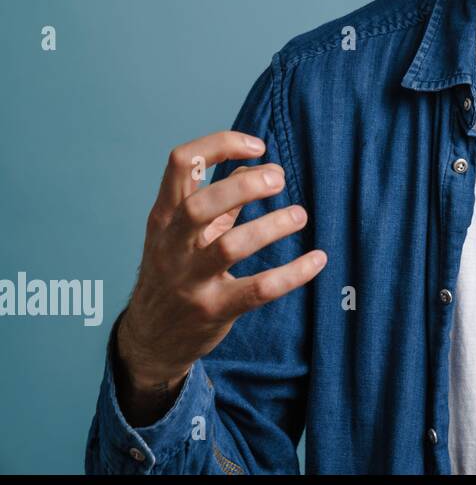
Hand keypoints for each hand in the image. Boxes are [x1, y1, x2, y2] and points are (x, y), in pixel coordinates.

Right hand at [116, 131, 325, 417]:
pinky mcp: (213, 310)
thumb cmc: (173, 272)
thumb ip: (219, 200)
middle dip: (244, 187)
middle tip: (279, 179)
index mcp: (165, 216)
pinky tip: (318, 260)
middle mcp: (172, 245)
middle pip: (200, 205)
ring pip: (230, 247)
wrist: (149, 339)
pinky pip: (258, 290)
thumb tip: (255, 167)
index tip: (257, 147)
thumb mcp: (185, 232)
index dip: (220, 145)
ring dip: (271, 226)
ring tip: (299, 215)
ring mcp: (190, 280)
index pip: (181, 163)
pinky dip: (293, 273)